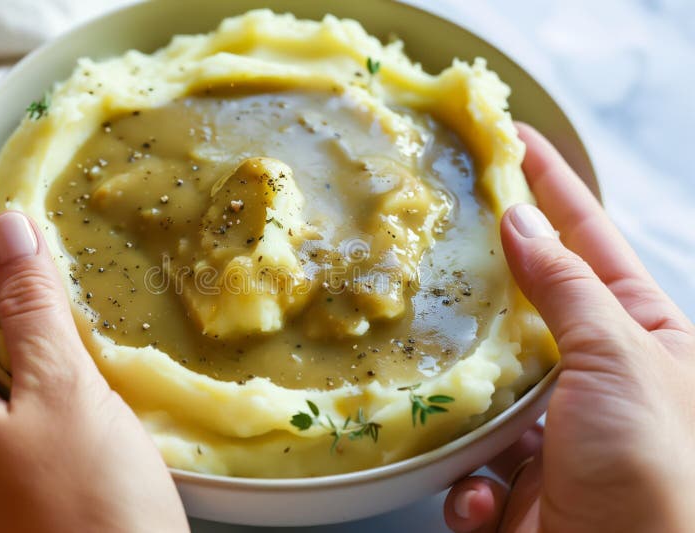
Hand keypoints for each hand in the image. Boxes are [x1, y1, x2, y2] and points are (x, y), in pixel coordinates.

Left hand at [0, 212, 187, 531]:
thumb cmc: (90, 502)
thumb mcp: (63, 388)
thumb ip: (31, 308)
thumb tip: (7, 233)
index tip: (31, 270)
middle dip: (21, 338)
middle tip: (78, 329)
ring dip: (39, 384)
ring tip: (92, 380)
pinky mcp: (5, 515)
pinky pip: (18, 448)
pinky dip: (48, 426)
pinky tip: (91, 431)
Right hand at [443, 124, 694, 532]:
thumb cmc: (655, 469)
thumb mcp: (622, 359)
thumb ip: (569, 288)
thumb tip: (524, 222)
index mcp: (643, 336)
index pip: (591, 240)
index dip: (555, 185)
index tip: (516, 138)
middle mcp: (597, 377)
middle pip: (528, 306)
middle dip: (487, 284)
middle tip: (442, 241)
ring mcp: (555, 431)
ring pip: (486, 383)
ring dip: (464, 400)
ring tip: (445, 394)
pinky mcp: (519, 481)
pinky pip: (473, 464)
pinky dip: (469, 485)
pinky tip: (483, 498)